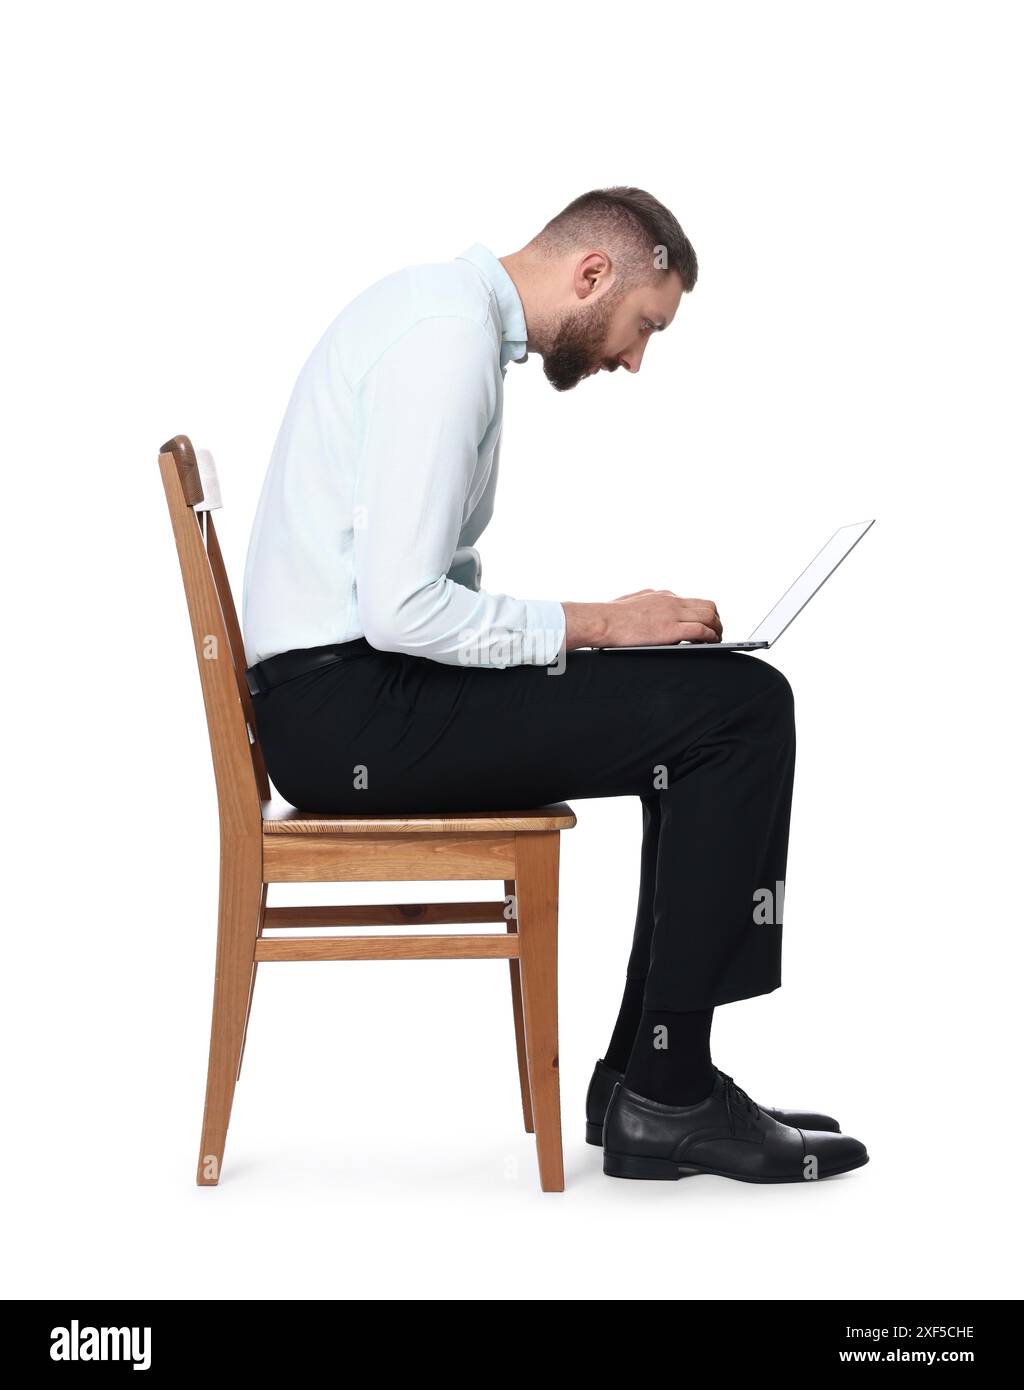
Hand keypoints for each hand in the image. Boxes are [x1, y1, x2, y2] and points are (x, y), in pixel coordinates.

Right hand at [563, 592, 721, 648]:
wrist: (602, 621)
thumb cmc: (610, 616)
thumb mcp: (633, 601)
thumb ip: (647, 601)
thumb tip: (649, 601)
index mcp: (663, 595)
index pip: (693, 601)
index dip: (705, 614)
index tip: (707, 624)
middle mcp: (671, 601)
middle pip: (708, 606)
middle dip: (717, 621)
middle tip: (717, 634)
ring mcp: (672, 613)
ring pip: (709, 616)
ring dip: (717, 630)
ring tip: (716, 641)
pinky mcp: (671, 629)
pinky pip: (701, 630)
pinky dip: (710, 637)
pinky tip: (710, 643)